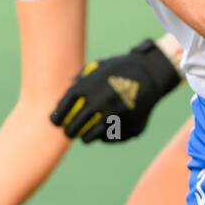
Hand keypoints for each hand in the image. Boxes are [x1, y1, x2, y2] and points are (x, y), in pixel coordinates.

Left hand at [50, 38, 180, 142]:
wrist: (150, 72)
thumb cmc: (121, 68)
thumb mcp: (99, 67)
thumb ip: (82, 78)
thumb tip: (66, 89)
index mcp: (88, 86)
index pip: (64, 107)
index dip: (57, 117)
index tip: (55, 122)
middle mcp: (99, 101)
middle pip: (75, 125)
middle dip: (69, 132)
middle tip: (69, 133)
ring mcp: (114, 115)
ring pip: (91, 135)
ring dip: (86, 137)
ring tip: (84, 136)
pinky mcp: (127, 125)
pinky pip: (110, 137)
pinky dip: (105, 137)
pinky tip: (103, 134)